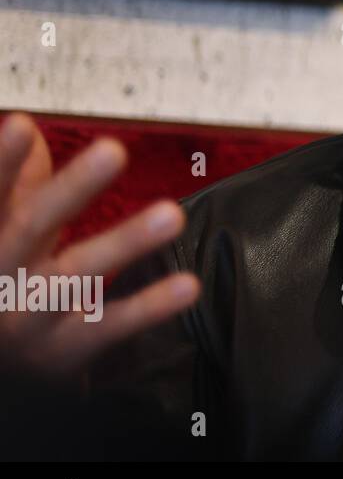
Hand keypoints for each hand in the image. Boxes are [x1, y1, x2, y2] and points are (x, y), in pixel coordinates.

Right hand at [0, 113, 199, 378]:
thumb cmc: (2, 285)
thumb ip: (16, 186)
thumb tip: (29, 128)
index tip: (21, 125)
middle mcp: (0, 276)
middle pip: (31, 226)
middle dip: (72, 189)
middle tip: (113, 150)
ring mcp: (29, 317)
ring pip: (76, 276)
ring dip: (124, 243)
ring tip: (170, 215)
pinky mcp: (63, 353)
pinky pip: (111, 326)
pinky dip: (149, 306)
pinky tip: (187, 285)